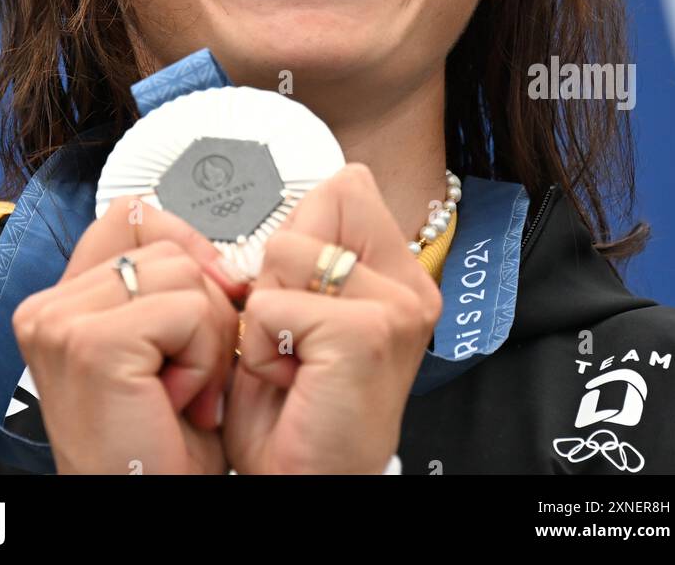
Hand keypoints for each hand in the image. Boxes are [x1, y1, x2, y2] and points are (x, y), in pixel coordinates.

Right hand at [12, 196, 248, 474]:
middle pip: (167, 244)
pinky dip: (203, 361)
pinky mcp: (91, 345)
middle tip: (185, 378)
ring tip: (179, 392)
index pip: (132, 216)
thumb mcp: (166, 346)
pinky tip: (179, 402)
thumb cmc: (160, 446)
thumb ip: (174, 285)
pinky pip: (188, 311)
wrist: (151, 508)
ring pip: (183, 273)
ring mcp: (62, 322)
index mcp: (61, 302)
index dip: (183, 248)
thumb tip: (221, 256)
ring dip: (206, 338)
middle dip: (203, 308)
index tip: (199, 307)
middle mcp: (48, 307)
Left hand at [222, 163, 442, 474]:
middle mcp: (411, 285)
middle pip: (326, 196)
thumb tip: (284, 202)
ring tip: (292, 357)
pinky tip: (289, 378)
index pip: (346, 186)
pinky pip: (274, 301)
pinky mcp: (370, 333)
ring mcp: (398, 307)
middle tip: (295, 331)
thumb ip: (302, 252)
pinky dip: (262, 343)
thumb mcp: (297, 308)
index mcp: (398, 273)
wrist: (297, 487)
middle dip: (283, 262)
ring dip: (266, 306)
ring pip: (288, 248)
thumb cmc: (291, 412)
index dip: (302, 233)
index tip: (302, 299)